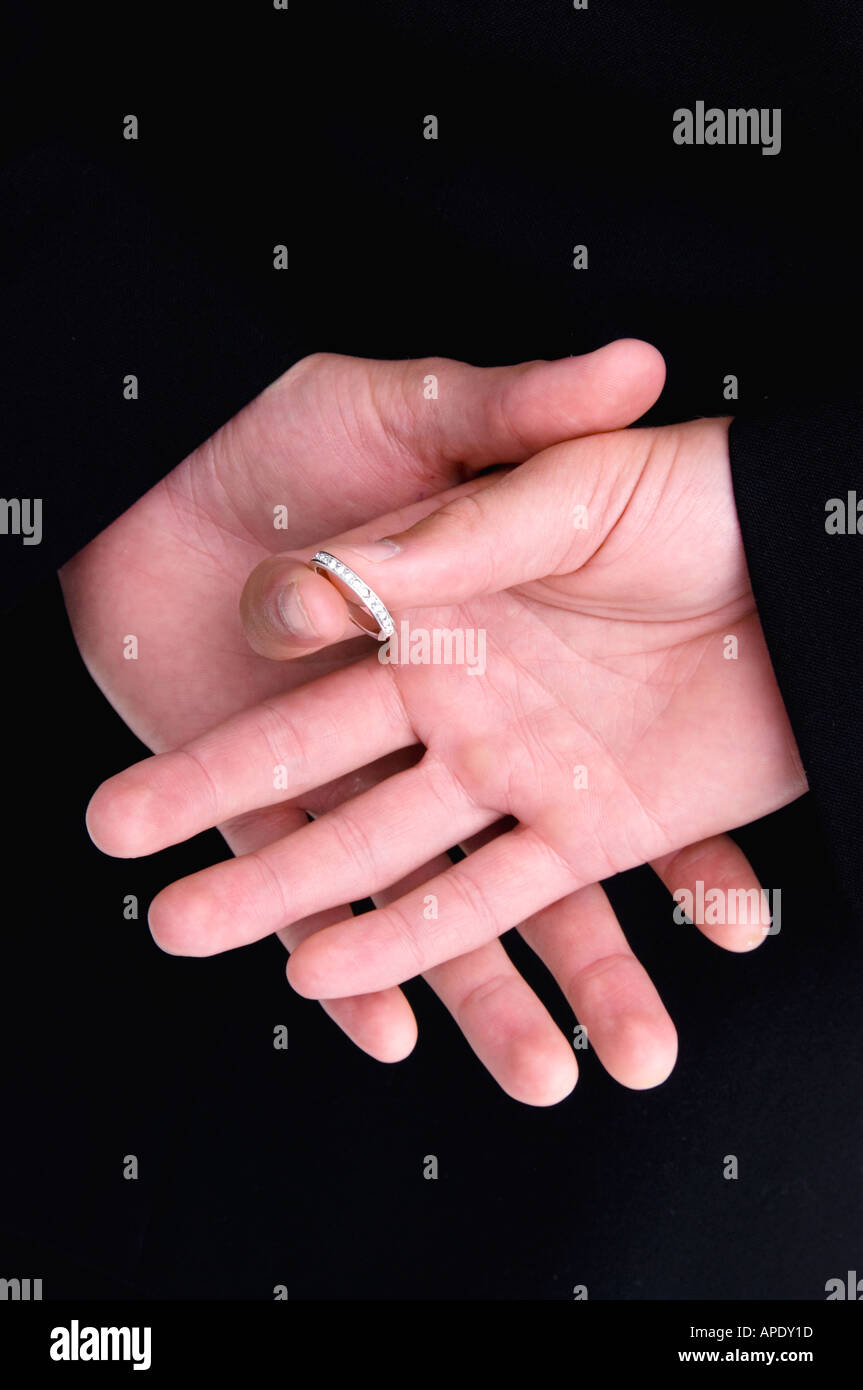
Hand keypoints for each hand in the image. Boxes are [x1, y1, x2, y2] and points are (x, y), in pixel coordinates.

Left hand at [66, 340, 664, 1101]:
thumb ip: (512, 414)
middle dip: (592, 964)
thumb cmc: (290, 437)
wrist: (151, 481)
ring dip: (477, 996)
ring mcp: (361, 780)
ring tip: (539, 1080)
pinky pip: (321, 897)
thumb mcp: (411, 411)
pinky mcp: (269, 815)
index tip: (740, 918)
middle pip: (531, 866)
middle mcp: (451, 732)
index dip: (682, 842)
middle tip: (648, 1056)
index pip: (612, 758)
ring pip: (427, 903)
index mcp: (502, 661)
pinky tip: (386, 1033)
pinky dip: (349, 963)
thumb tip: (636, 362)